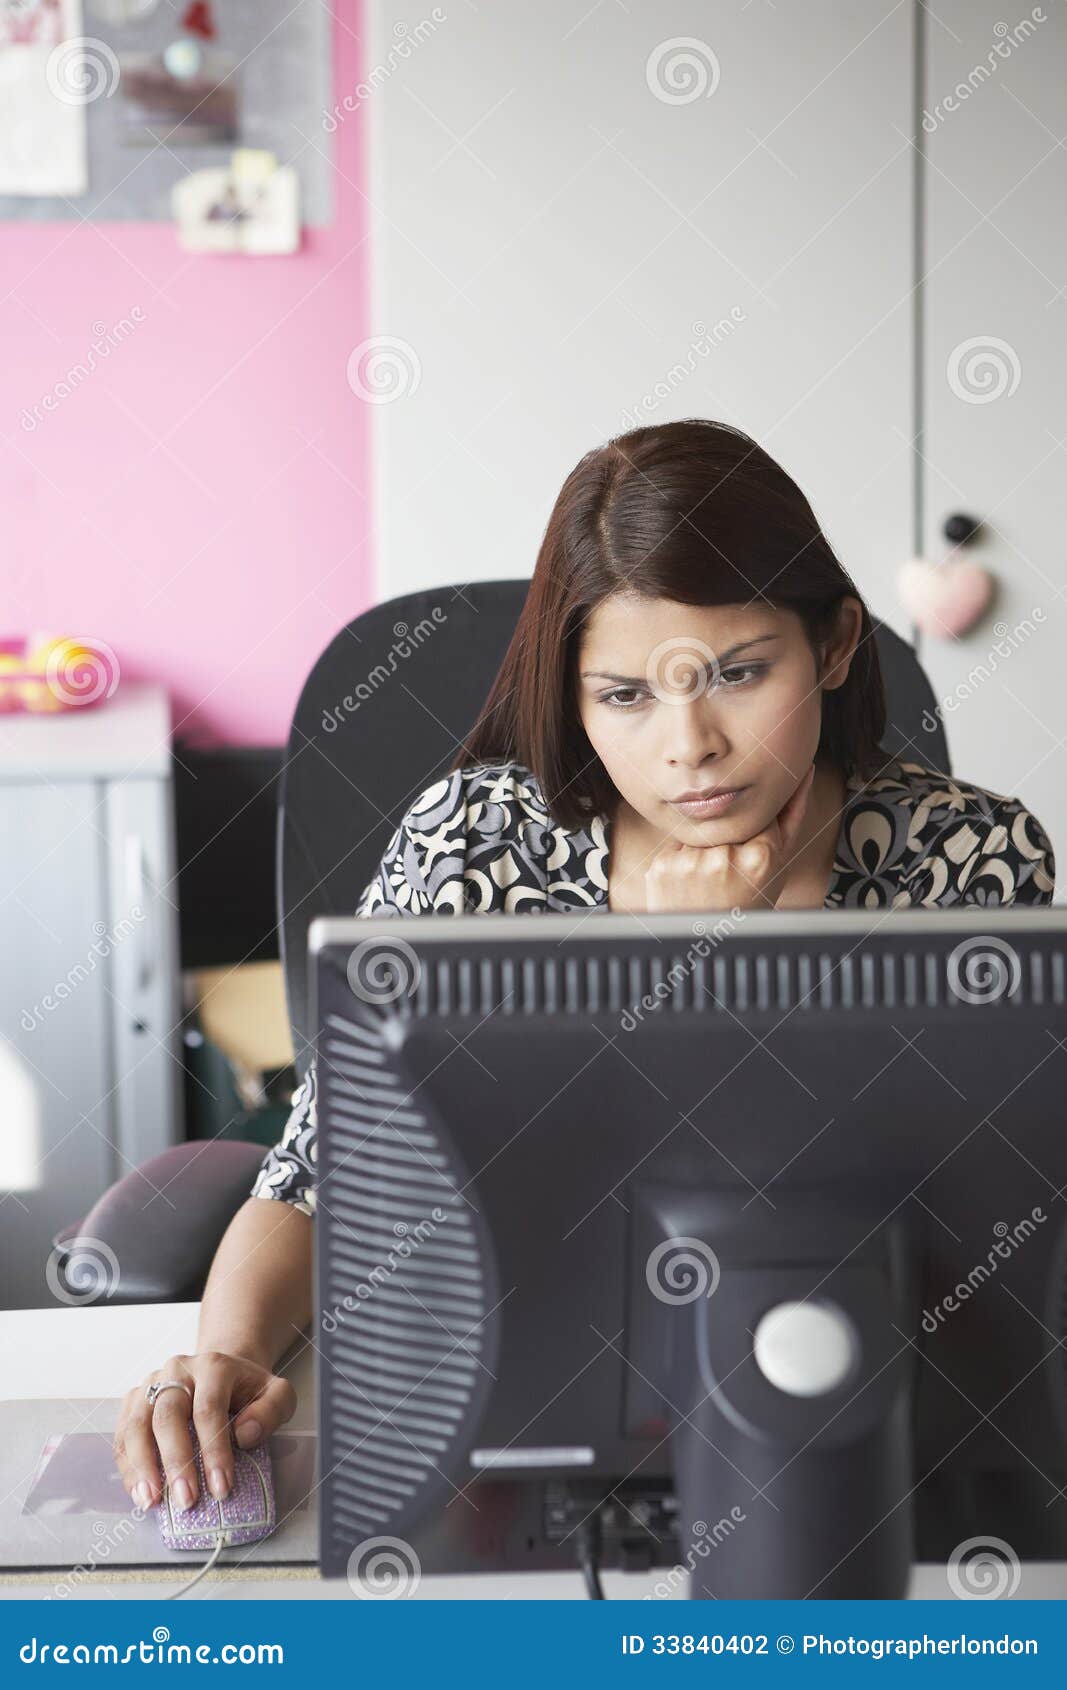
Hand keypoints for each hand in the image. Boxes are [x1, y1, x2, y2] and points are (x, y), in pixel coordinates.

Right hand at [113, 1351, 296, 1511]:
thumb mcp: (277, 1394)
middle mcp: (177, 1370)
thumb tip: (244, 1435)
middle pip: (167, 1415)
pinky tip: (139, 1492)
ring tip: (151, 1501)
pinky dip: (128, 1466)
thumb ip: (271, 1411)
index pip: (208, 1409)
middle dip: (175, 1462)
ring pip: (136, 1424)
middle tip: (186, 1500)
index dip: (213, 1451)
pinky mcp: (134, 1400)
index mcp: (214, 1366)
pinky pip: (123, 1434)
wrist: (221, 1371)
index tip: (221, 1488)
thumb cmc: (248, 1390)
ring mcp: (151, 1383)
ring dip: (141, 1466)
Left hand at [644, 763, 816, 912]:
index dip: (754, 832)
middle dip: (728, 840)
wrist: (704, 944)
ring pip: (701, 833)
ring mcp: (692, 862)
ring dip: (703, 848)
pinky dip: (681, 859)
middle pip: (729, 824)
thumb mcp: (778, 869)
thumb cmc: (747, 905)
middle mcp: (726, 858)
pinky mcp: (664, 865)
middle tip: (727, 875)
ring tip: (708, 882)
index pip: (759, 816)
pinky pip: (676, 845)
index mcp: (761, 858)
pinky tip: (688, 883)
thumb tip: (802, 770)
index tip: (750, 850)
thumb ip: (790, 819)